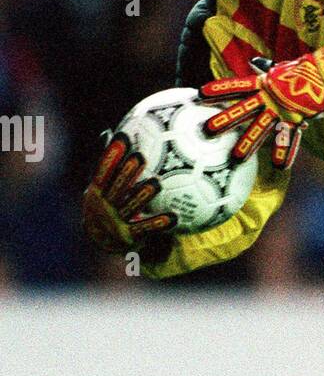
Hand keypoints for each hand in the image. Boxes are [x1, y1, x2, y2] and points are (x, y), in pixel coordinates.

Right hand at [82, 131, 175, 256]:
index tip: (123, 137)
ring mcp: (116, 222)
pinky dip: (159, 223)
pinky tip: (174, 217)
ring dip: (143, 194)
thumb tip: (108, 133)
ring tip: (156, 182)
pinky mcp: (129, 237)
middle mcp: (103, 206)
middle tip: (141, 156)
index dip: (112, 154)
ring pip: (131, 206)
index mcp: (96, 191)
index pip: (103, 169)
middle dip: (127, 172)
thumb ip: (106, 163)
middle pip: (117, 187)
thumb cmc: (105, 204)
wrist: (102, 243)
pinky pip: (146, 228)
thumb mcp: (100, 185)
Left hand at [198, 40, 323, 162]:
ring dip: (247, 145)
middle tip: (205, 131)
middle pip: (240, 110)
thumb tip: (254, 62)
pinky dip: (286, 153)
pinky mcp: (295, 121)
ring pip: (259, 130)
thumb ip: (265, 68)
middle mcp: (267, 99)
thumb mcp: (279, 69)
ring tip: (236, 159)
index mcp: (262, 85)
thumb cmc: (302, 71)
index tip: (199, 94)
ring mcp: (280, 111)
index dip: (218, 90)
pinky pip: (289, 139)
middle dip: (223, 120)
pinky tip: (280, 167)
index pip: (235, 87)